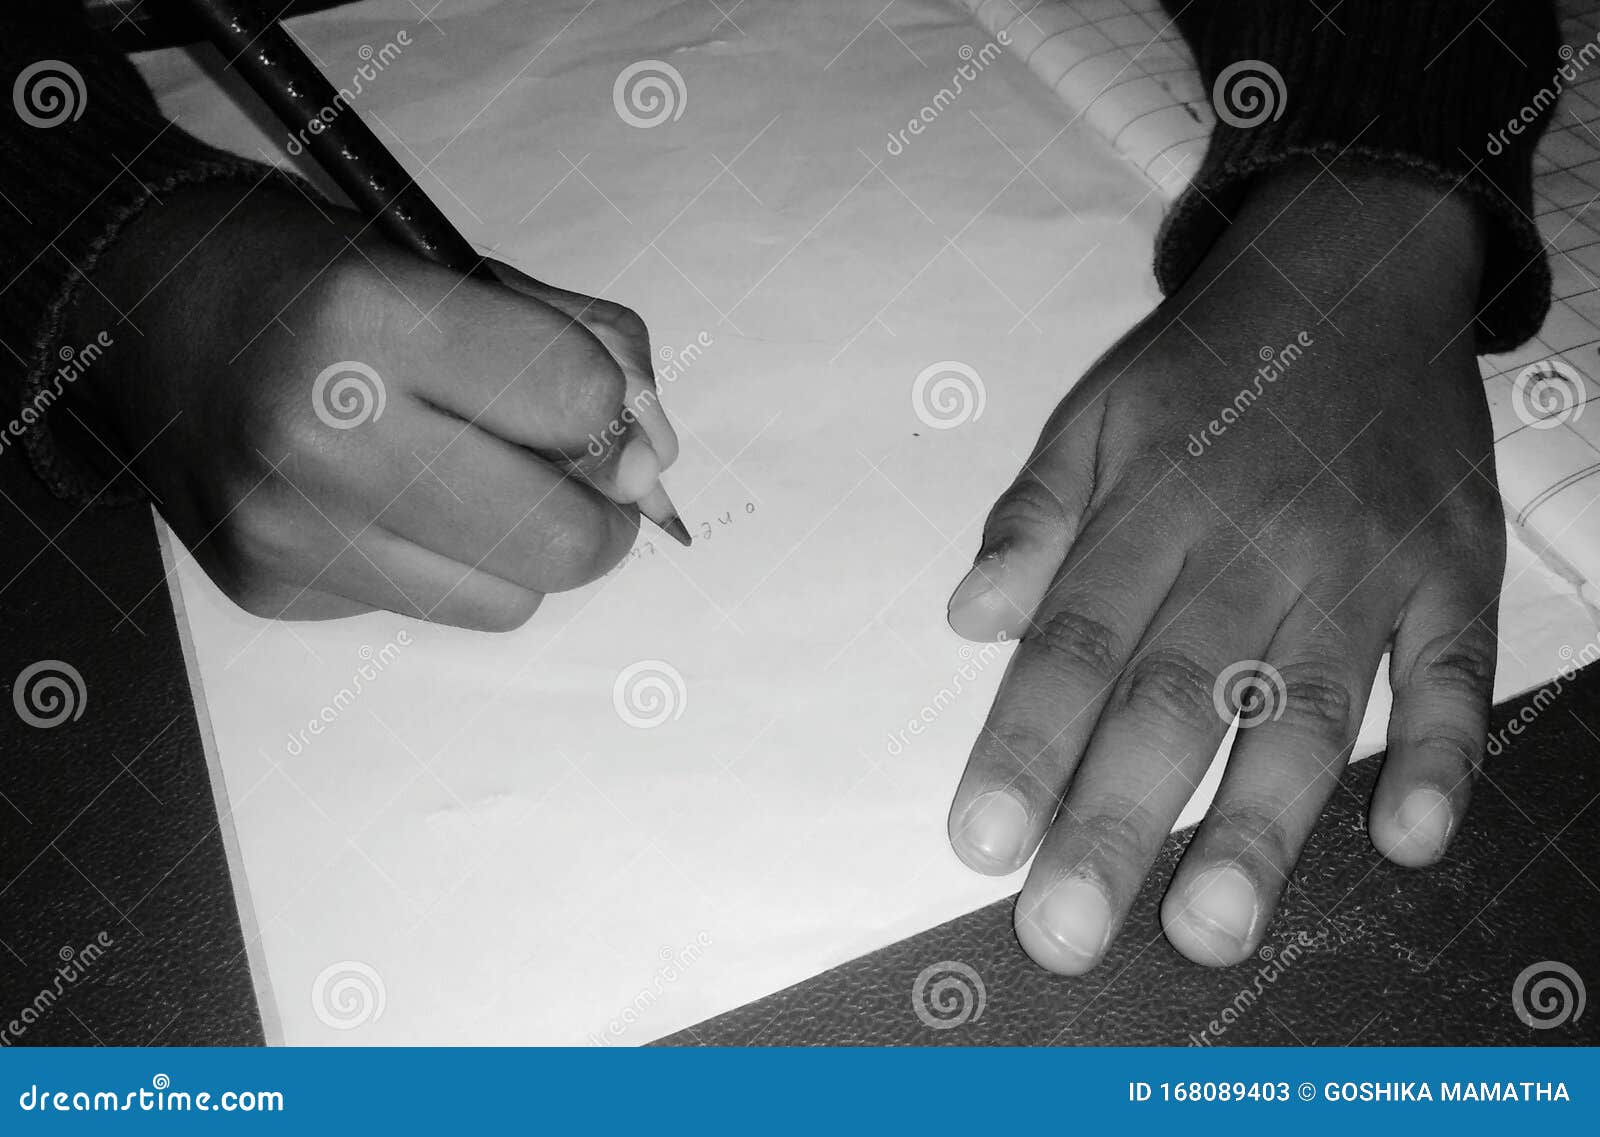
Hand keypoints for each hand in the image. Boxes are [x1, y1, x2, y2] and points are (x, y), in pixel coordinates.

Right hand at [60, 184, 673, 628]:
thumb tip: (653, 457)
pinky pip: (431, 609)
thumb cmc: (315, 273)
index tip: (592, 400)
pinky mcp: (276, 591)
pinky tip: (394, 504)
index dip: (610, 405)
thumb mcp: (455, 262)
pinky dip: (446, 566)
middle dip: (600, 513)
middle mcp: (321, 440)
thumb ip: (582, 342)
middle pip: (559, 540)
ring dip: (524, 552)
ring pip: (510, 600)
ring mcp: (292, 533)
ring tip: (474, 483)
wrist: (139, 309)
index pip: (576, 402)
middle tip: (581, 480)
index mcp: (371, 325)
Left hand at [945, 162, 1502, 971]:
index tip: (982, 843)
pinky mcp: (1451, 573)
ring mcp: (1363, 565)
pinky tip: (1409, 841)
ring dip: (1260, 825)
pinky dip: (1439, 755)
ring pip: (1305, 710)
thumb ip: (1036, 512)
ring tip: (1208, 925)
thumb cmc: (1211, 364)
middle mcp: (1254, 545)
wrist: (1360, 268)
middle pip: (1176, 697)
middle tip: (1067, 930)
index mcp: (1154, 506)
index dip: (1026, 746)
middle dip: (1117, 819)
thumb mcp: (1098, 409)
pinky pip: (1452, 674)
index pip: (1076, 644)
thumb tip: (968, 616)